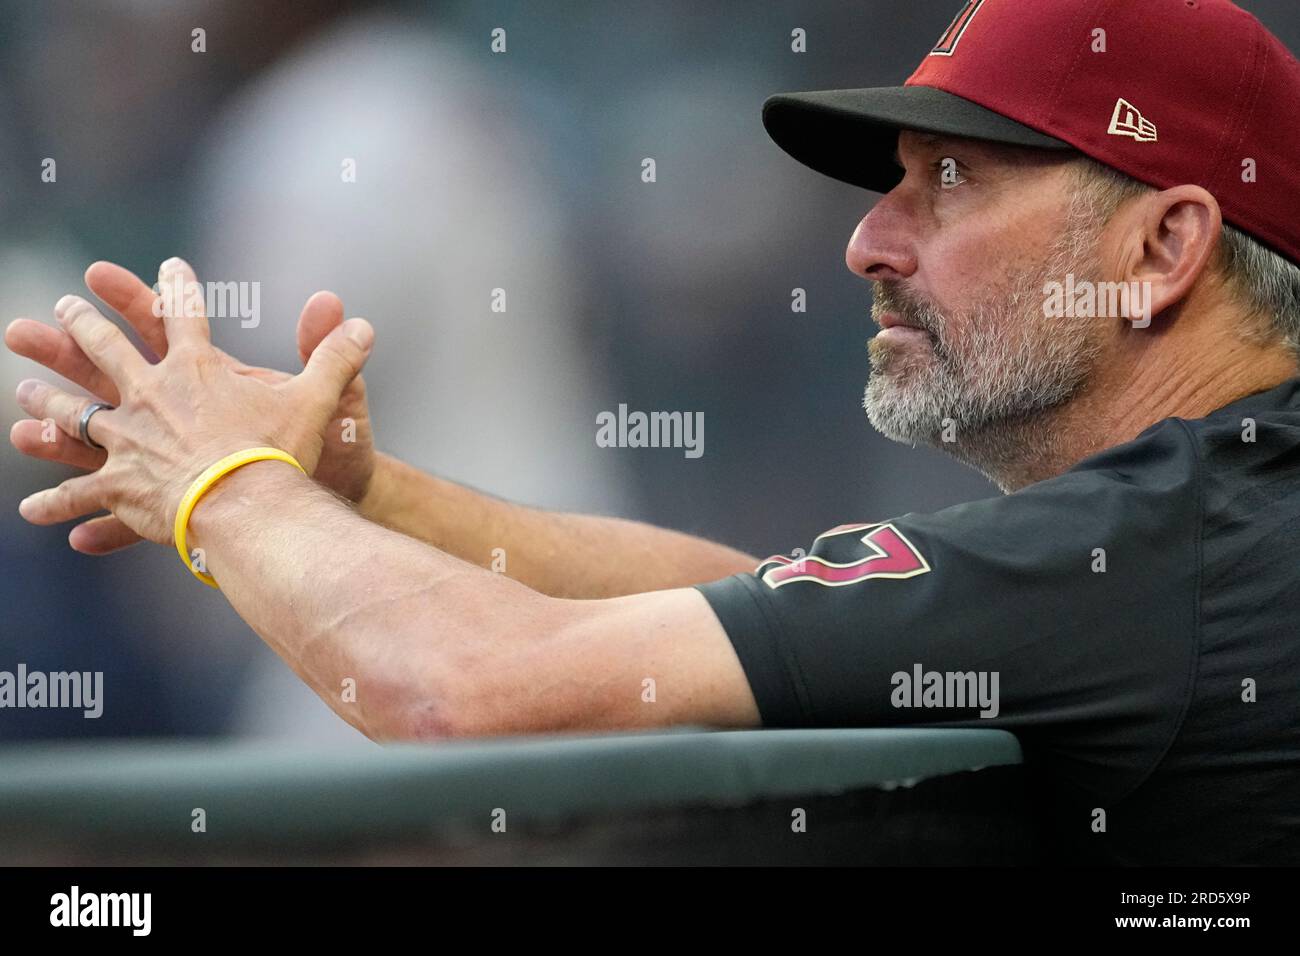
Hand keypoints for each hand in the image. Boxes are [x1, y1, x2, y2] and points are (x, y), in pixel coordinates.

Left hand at [6, 259, 376, 552]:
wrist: (244, 503)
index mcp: (197, 369)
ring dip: (47, 403)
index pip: (185, 314)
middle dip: (80, 327)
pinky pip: (79, 495)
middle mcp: (149, 394)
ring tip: (20, 396)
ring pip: (73, 413)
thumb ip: (337, 357)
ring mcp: (125, 439)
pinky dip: (56, 502)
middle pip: (106, 351)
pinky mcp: (117, 485)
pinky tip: (29, 508)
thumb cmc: (278, 451)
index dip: (178, 287)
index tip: (169, 263)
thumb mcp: (319, 399)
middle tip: (60, 308)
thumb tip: (363, 322)